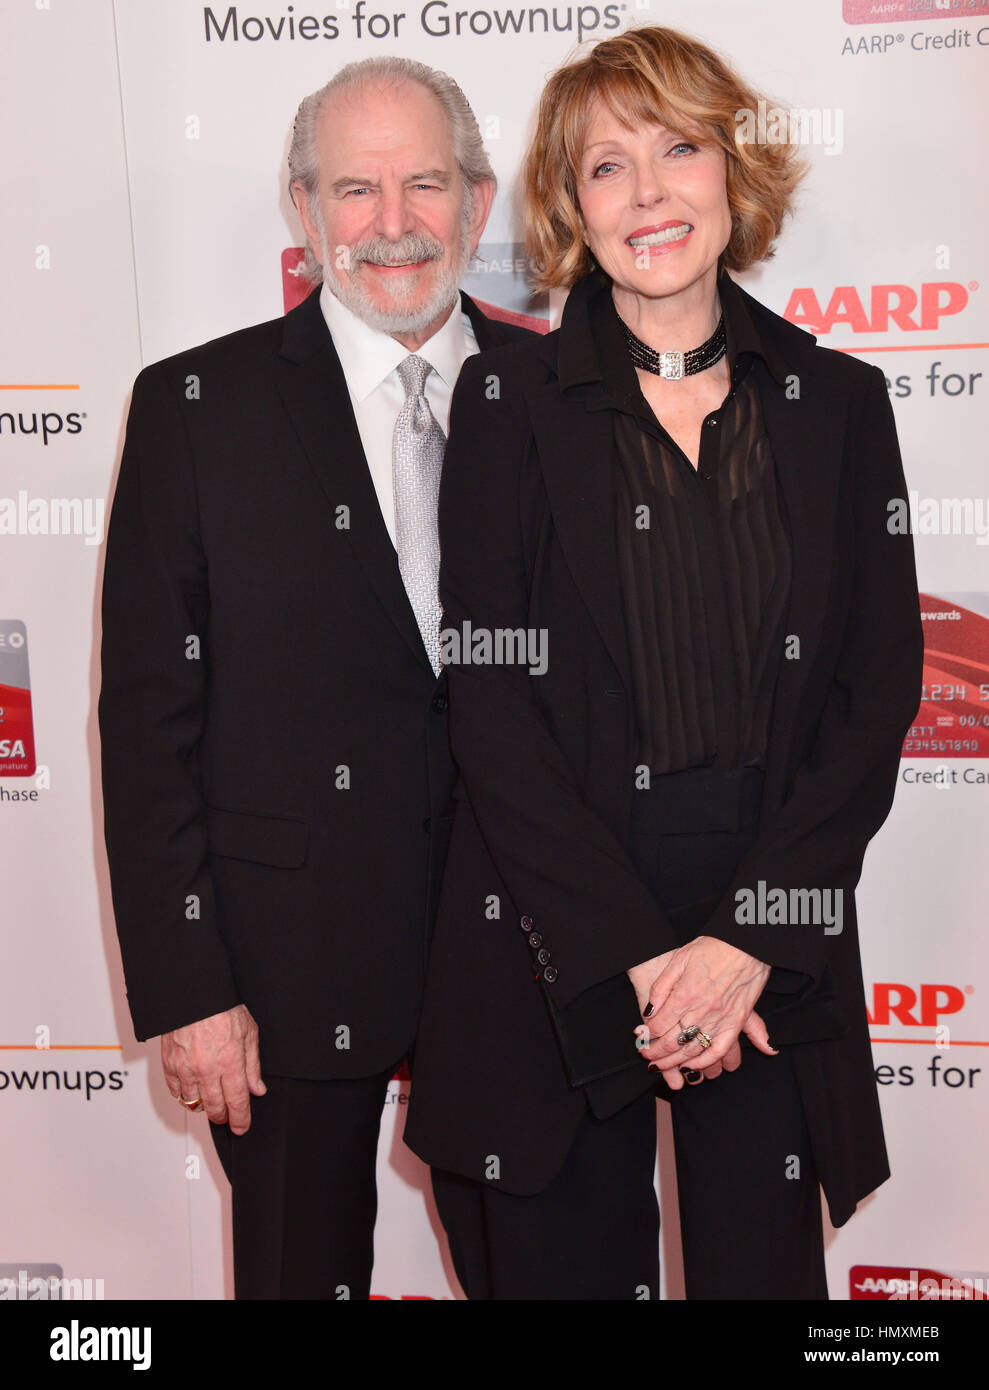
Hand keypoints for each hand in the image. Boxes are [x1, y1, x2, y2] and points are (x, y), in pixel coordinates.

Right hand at [161, 1004, 265, 1133]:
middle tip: (227, 1115)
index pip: (237, 1102)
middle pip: (214, 1108)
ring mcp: (186, 1069)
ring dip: (203, 1106)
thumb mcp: (249, 1032)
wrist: (195, 995)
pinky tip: (192, 1090)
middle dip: (223, 1116)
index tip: (241, 1127)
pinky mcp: (170, 1064)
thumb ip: (252, 1065)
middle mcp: (207, 1069)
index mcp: (230, 1062)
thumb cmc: (222, 1007)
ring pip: (193, 1103)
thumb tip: (257, 1088)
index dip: (240, 1120)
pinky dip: (184, 1095)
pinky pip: (175, 1091)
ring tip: (210, 1101)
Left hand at [630, 937, 777, 1090]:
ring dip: (674, 1061)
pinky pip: (719, 1049)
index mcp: (685, 994)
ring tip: (662, 1066)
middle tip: (647, 1056)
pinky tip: (692, 1065)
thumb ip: (661, 987)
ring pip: (693, 1050)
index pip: (659, 1025)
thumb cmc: (712, 947)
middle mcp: (702, 1010)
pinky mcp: (736, 1022)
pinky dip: (705, 1061)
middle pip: (673, 1042)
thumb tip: (649, 1012)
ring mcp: (720, 1018)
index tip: (642, 1037)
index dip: (648, 1035)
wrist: (746, 943)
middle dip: (656, 1053)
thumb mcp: (679, 959)